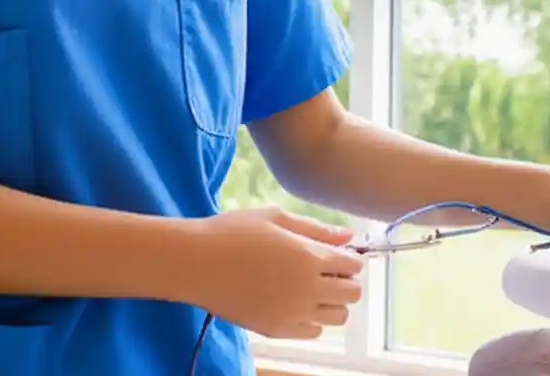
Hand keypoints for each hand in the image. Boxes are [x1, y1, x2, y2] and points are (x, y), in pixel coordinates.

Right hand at [187, 207, 364, 339]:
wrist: (195, 262)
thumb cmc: (233, 232)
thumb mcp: (276, 218)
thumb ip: (317, 229)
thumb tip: (349, 237)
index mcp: (309, 257)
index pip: (354, 265)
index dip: (348, 258)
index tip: (334, 253)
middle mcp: (307, 289)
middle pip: (353, 294)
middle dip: (345, 280)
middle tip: (324, 270)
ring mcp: (292, 313)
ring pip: (338, 317)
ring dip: (332, 301)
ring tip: (309, 287)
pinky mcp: (276, 329)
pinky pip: (314, 332)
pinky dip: (312, 318)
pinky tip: (294, 302)